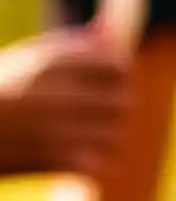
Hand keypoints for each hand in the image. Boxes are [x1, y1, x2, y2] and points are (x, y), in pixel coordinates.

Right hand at [0, 32, 128, 177]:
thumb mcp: (26, 61)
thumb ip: (71, 48)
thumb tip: (110, 35)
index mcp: (50, 64)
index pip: (117, 67)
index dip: (118, 77)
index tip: (110, 84)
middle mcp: (56, 93)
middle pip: (122, 102)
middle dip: (115, 109)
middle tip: (103, 114)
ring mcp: (55, 130)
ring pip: (115, 135)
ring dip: (107, 139)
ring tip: (90, 138)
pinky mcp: (51, 161)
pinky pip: (97, 165)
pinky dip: (91, 165)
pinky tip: (78, 160)